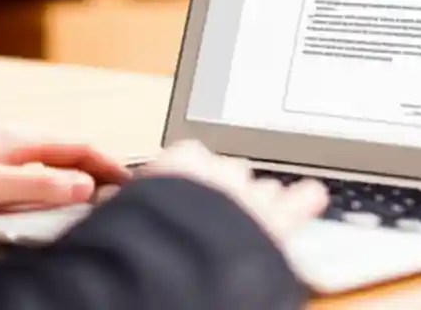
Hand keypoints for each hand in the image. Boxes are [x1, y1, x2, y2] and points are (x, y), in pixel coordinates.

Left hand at [0, 126, 130, 214]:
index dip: (108, 163)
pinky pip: (35, 166)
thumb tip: (84, 185)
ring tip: (93, 194)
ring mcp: (3, 148)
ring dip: (76, 173)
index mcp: (22, 139)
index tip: (130, 182)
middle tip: (119, 190)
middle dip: (97, 168)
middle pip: (69, 151)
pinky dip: (55, 177)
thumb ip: (39, 185)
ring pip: (53, 158)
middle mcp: (16, 138)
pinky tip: (52, 192)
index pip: (79, 147)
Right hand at [137, 140, 327, 243]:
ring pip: (263, 186)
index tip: (180, 195)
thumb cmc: (143, 242)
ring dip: (258, 200)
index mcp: (178, 164)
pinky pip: (303, 198)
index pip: (187, 159)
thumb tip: (110, 211)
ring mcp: (251, 193)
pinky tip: (310, 197)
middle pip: (228, 171)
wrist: (179, 262)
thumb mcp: (121, 220)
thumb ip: (127, 210)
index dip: (186, 180)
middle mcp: (219, 170)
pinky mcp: (279, 220)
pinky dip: (304, 199)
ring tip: (255, 216)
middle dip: (224, 191)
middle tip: (213, 215)